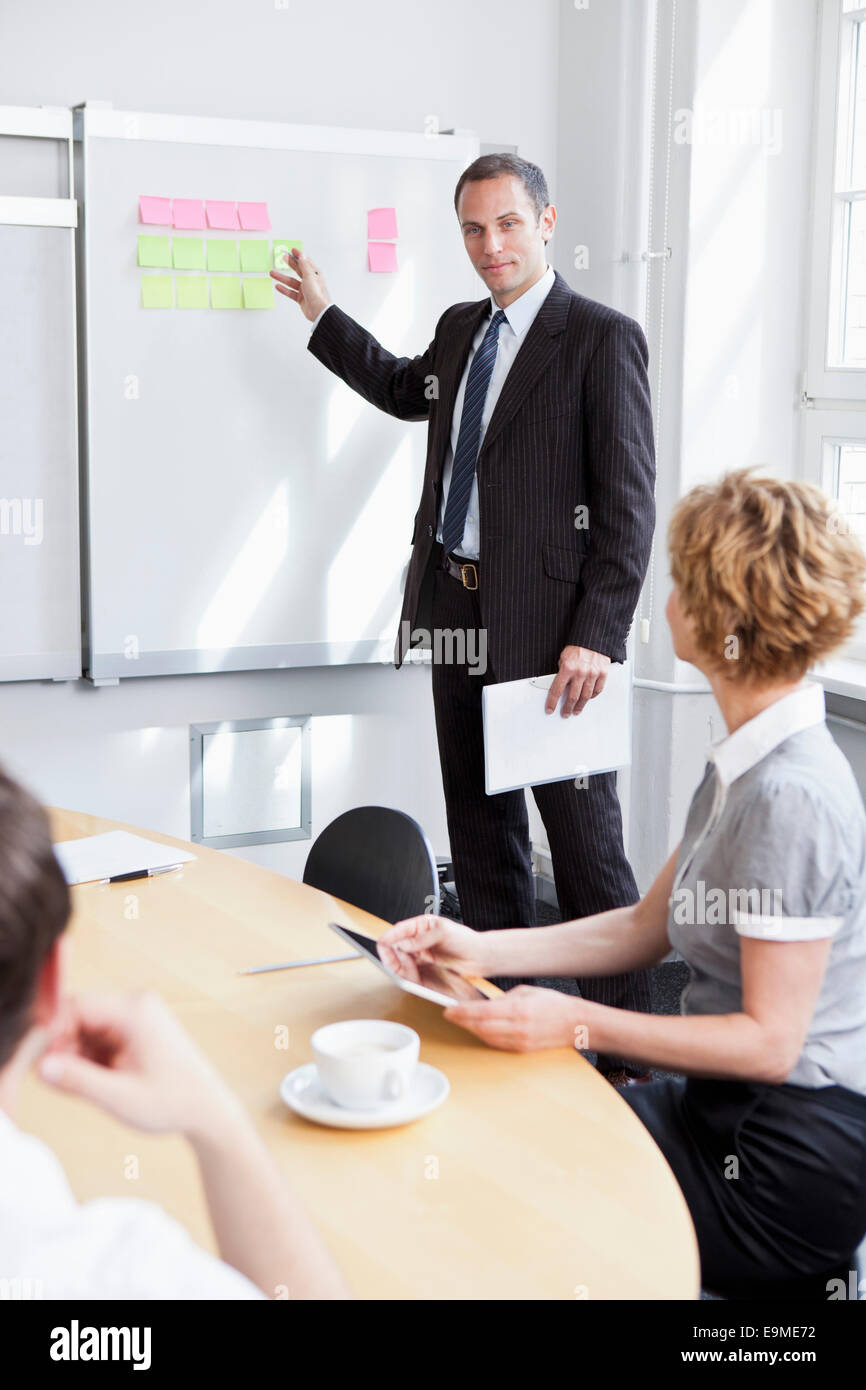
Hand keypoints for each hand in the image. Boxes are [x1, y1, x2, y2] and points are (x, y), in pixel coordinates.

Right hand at [37, 991, 245, 1141]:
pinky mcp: (133, 1032)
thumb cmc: (172, 1103)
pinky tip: (98, 1085)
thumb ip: (78, 1081)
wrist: (207, 1110)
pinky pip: (97, 1040)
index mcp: (135, 1012)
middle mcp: (135, 1006)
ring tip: (88, 1090)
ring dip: (76, 1058)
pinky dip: (89, 1061)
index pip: (76, 1005)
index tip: (41, 1063)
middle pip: (78, 1017)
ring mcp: (135, 1018)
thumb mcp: (120, 1097)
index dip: (52, 1032)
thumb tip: (39, 1066)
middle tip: (59, 1083)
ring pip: (84, 1031)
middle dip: (64, 1049)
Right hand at [270, 248, 330, 321]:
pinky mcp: (301, 298)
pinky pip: (291, 292)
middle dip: (290, 263)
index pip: (306, 262)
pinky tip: (277, 286)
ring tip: (272, 273)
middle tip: (282, 258)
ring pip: (291, 282)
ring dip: (282, 278)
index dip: (299, 255)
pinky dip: (284, 289)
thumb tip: (302, 255)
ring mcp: (305, 290)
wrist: (319, 312)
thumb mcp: (309, 276)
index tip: (293, 250)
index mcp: (315, 274)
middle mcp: (310, 281)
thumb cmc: (317, 294)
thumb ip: (304, 265)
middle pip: (298, 270)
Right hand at [378, 914, 490, 980]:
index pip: (400, 929)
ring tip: (403, 969)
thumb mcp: (444, 932)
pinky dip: (407, 974)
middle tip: (390, 961)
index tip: (382, 943)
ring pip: (400, 961)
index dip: (390, 936)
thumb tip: (405, 943)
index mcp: (422, 926)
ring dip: (399, 966)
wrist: (479, 958)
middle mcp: (419, 940)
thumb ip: (423, 938)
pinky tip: (411, 975)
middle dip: (391, 954)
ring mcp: (421, 955)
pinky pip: (409, 972)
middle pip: (396, 947)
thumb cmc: (466, 940)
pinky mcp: (424, 969)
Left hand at [443, 985, 584, 1050]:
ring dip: (471, 1030)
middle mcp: (518, 1028)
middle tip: (449, 1014)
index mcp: (519, 1010)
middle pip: (481, 1027)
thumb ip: (503, 999)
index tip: (449, 1009)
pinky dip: (484, 1037)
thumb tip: (484, 1005)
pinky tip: (477, 1029)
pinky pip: (497, 1044)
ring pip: (487, 1038)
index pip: (482, 1012)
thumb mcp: (526, 992)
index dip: (463, 1012)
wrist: (576, 1024)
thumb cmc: (553, 1004)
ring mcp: (520, 1042)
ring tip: (460, 1021)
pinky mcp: (522, 1050)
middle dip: (462, 1021)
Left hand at [545, 645, 609, 715]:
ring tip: (577, 710)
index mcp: (568, 668)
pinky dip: (593, 696)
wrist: (593, 637)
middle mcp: (580, 672)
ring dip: (580, 705)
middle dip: (567, 708)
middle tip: (565, 712)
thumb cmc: (578, 646)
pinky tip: (589, 698)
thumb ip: (562, 671)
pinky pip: (598, 689)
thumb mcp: (564, 657)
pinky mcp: (603, 673)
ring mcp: (592, 673)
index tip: (550, 709)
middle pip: (573, 697)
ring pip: (586, 696)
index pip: (557, 690)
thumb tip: (561, 684)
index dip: (552, 702)